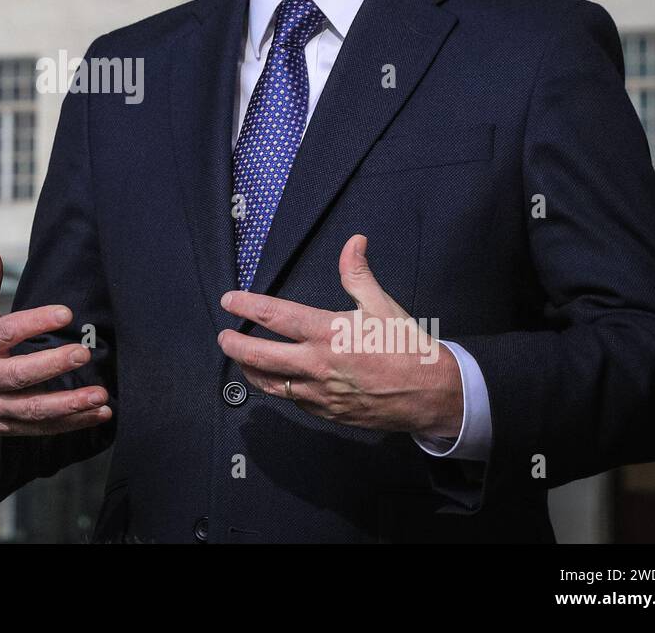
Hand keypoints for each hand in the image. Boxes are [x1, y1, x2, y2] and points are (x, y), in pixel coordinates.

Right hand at [0, 235, 112, 448]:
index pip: (5, 333)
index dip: (34, 322)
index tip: (65, 313)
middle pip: (19, 376)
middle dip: (51, 366)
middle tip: (83, 353)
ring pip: (34, 409)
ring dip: (69, 404)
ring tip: (100, 394)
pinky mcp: (12, 427)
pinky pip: (44, 428)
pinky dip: (73, 424)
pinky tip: (100, 413)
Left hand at [216, 234, 462, 437]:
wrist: (431, 393)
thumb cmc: (406, 347)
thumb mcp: (382, 304)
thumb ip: (357, 273)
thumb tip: (354, 242)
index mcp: (327, 332)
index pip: (274, 316)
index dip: (246, 307)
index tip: (229, 301)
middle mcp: (317, 364)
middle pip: (259, 356)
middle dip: (234, 345)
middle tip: (223, 336)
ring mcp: (320, 393)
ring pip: (270, 384)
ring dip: (250, 370)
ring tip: (241, 359)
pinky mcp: (326, 413)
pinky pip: (293, 401)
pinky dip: (279, 388)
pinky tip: (277, 380)